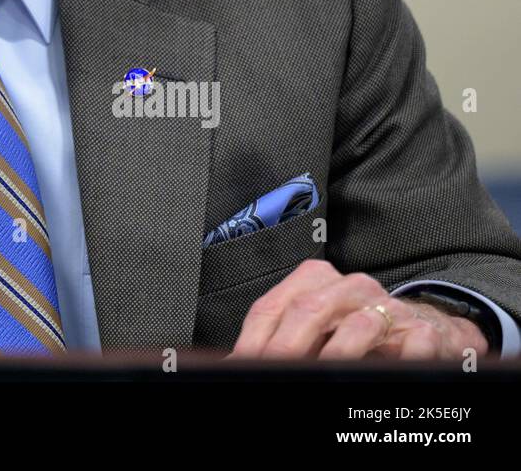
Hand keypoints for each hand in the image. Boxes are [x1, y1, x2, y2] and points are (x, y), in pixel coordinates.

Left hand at [229, 259, 488, 359]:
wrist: (422, 330)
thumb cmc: (354, 332)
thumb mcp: (313, 330)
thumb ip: (278, 339)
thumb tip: (235, 365)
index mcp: (314, 280)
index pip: (272, 307)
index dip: (253, 340)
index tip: (242, 364)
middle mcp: (349, 288)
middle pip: (308, 311)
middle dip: (286, 347)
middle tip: (274, 372)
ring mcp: (387, 307)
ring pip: (357, 327)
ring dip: (336, 356)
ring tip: (321, 376)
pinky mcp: (422, 331)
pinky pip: (409, 345)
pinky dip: (396, 362)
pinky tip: (379, 373)